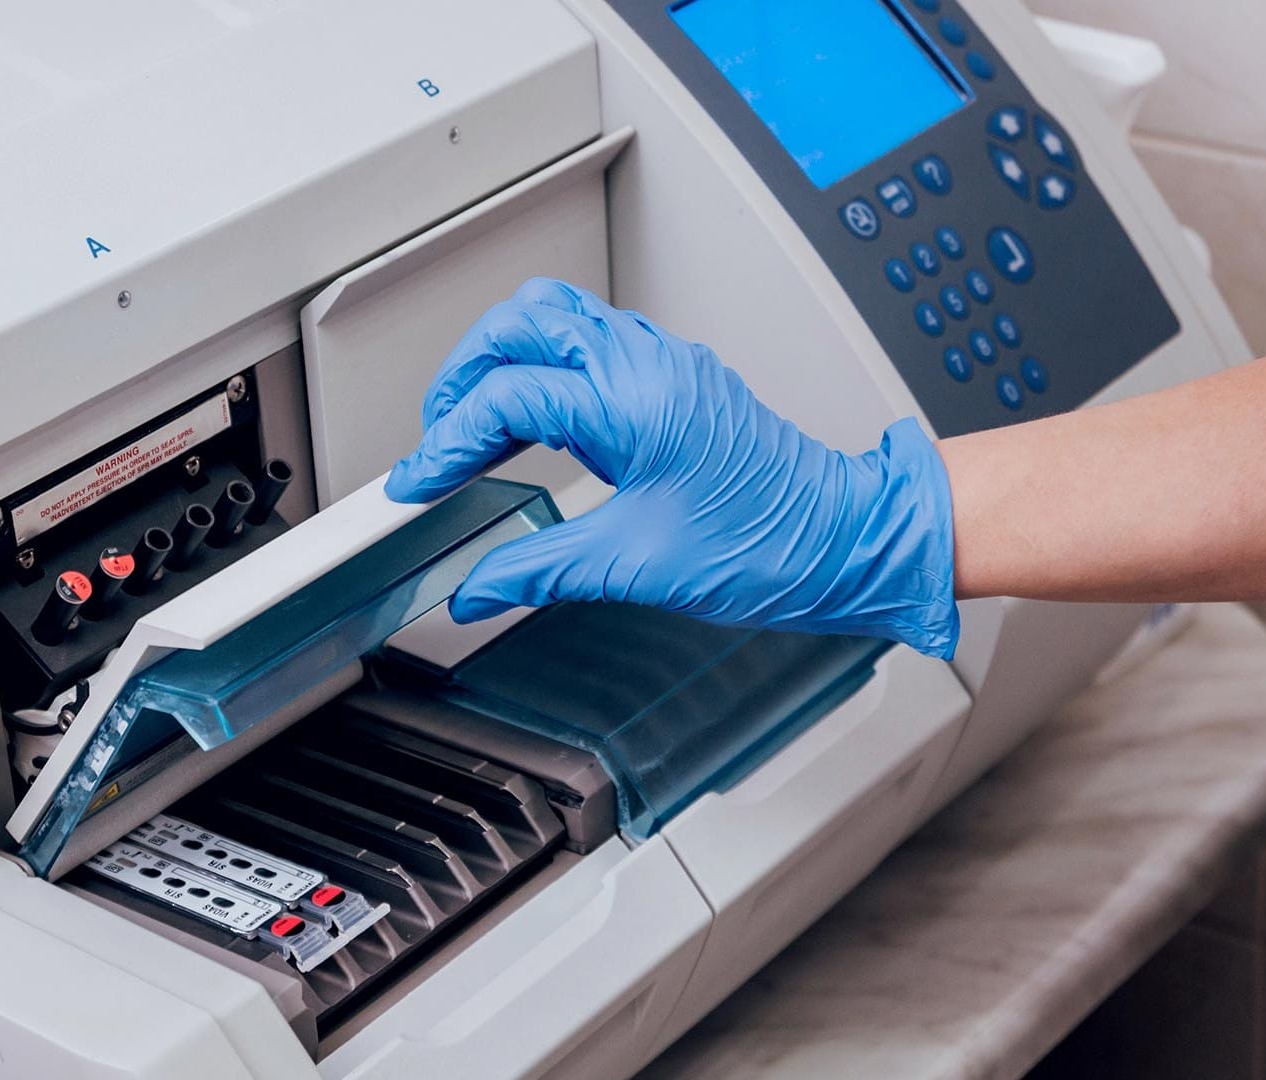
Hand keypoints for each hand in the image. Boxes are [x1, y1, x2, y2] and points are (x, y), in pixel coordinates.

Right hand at [384, 278, 958, 657]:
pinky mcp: (675, 378)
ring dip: (503, 361)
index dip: (447, 441)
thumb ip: (541, 572)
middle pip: (519, 324)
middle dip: (463, 376)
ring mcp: (663, 363)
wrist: (847, 538)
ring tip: (476, 425)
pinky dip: (545, 369)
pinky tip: (535, 424)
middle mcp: (647, 365)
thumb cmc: (773, 544)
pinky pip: (591, 341)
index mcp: (634, 401)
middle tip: (439, 439)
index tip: (418, 482)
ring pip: (555, 318)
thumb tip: (479, 588)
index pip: (507, 396)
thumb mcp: (637, 565)